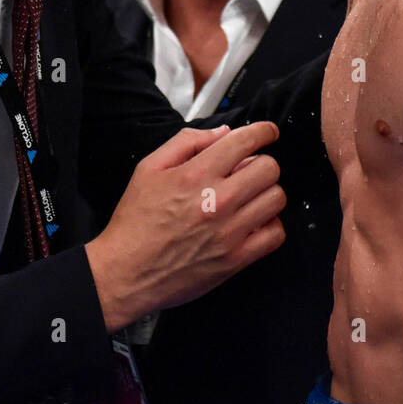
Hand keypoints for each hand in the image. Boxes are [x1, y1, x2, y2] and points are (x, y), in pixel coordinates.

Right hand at [85, 123, 285, 331]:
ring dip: (267, 192)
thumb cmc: (135, 222)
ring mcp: (230, 232)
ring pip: (277, 199)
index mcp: (196, 175)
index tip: (268, 133)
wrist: (126, 272)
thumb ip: (186, 142)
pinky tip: (253, 223)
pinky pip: (275, 235)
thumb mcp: (149, 168)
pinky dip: (270, 226)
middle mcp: (217, 201)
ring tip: (251, 197)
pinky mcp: (235, 259)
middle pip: (269, 168)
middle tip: (251, 170)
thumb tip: (222, 133)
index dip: (264, 131)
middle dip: (263, 163)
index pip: (245, 142)